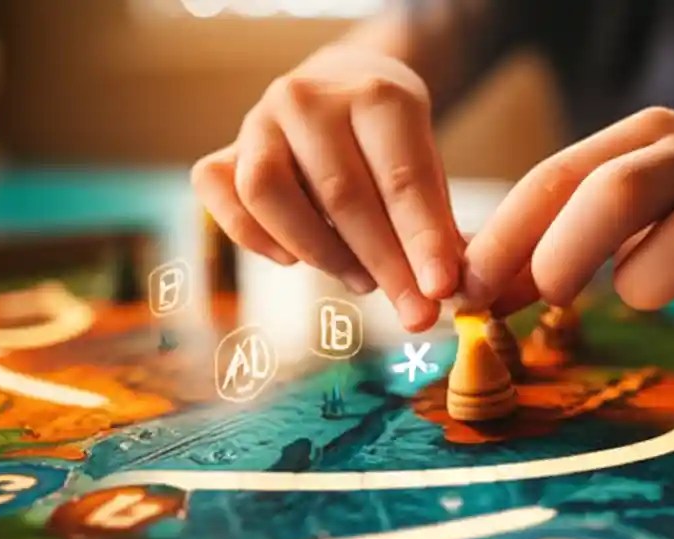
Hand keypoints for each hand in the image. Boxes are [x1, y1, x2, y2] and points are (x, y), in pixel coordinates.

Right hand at [192, 45, 461, 331]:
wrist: (341, 90)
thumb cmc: (391, 145)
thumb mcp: (427, 166)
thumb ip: (436, 225)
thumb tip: (451, 291)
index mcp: (375, 94)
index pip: (402, 179)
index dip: (423, 241)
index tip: (441, 291)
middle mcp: (309, 99)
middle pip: (342, 194)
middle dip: (385, 265)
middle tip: (414, 313)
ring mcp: (258, 122)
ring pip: (269, 193)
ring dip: (320, 252)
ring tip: (362, 281)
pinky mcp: (222, 153)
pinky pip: (223, 198)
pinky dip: (254, 238)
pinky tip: (293, 260)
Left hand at [462, 107, 673, 337]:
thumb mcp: (630, 205)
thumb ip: (554, 238)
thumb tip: (475, 291)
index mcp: (648, 135)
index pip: (558, 176)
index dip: (504, 238)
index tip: (469, 290)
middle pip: (618, 195)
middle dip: (565, 256)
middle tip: (549, 297)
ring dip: (646, 287)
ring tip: (657, 286)